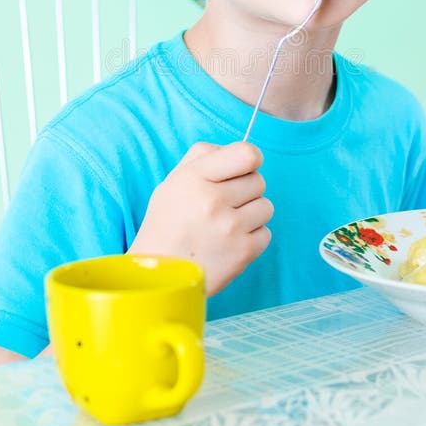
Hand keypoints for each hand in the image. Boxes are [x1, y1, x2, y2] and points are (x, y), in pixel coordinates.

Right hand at [128, 141, 272, 295]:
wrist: (159, 274)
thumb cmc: (168, 223)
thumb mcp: (174, 181)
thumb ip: (205, 157)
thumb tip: (241, 151)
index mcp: (195, 177)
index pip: (246, 154)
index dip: (250, 159)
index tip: (243, 168)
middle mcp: (213, 200)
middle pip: (258, 181)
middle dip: (245, 190)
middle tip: (224, 204)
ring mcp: (230, 228)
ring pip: (266, 206)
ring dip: (251, 214)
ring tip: (227, 224)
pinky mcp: (243, 252)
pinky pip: (266, 233)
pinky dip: (252, 238)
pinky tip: (230, 242)